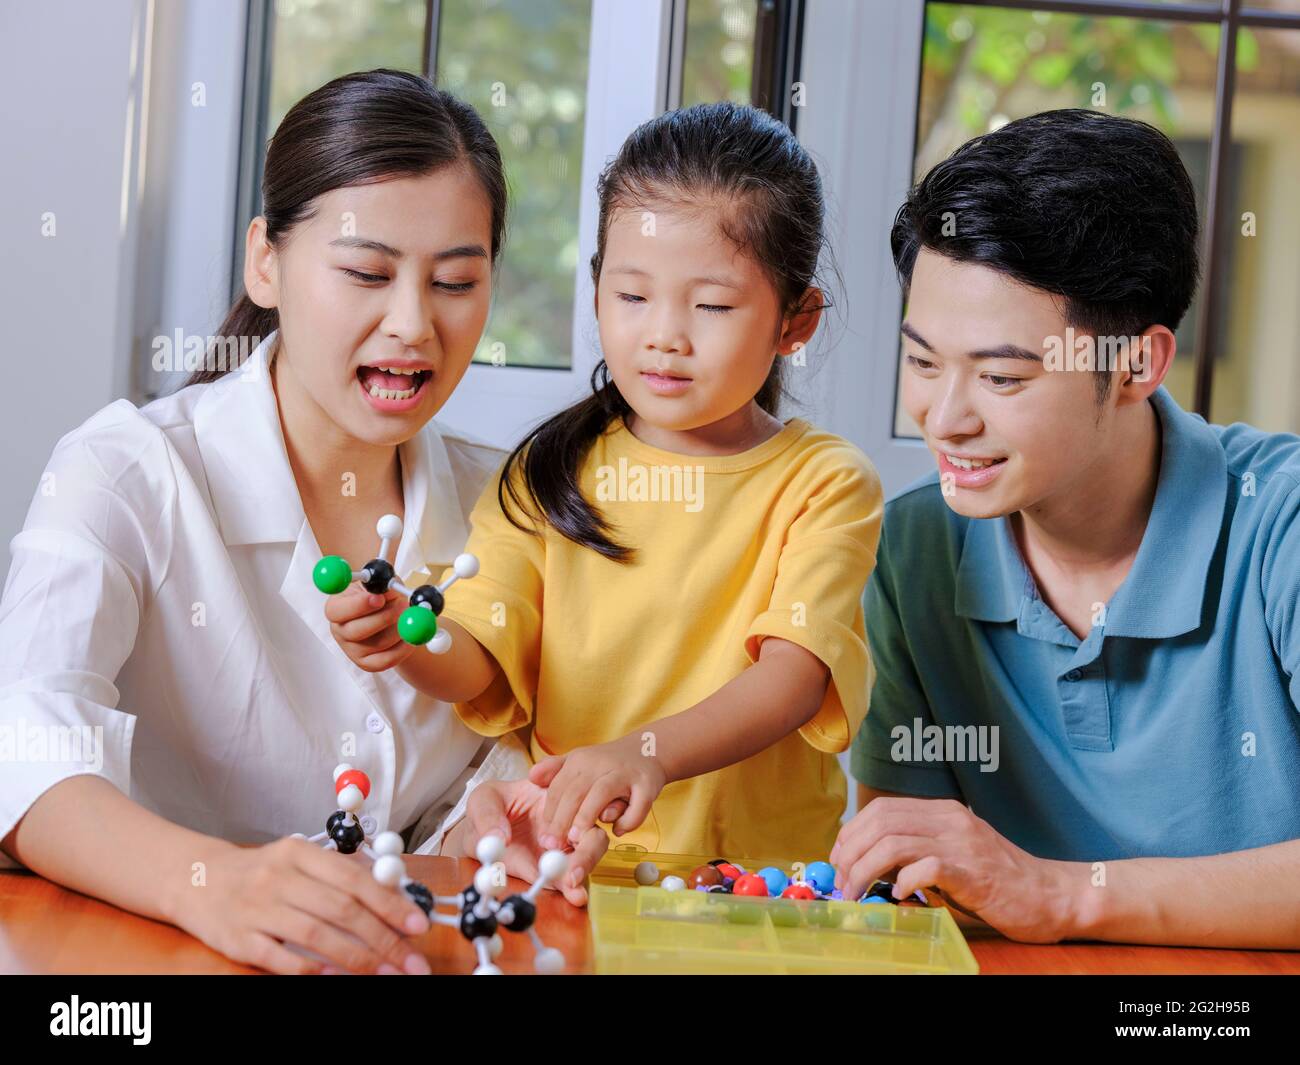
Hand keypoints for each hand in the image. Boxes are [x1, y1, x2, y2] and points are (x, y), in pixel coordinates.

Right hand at [170, 836, 432, 974]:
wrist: (196, 879)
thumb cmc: (261, 872)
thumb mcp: (300, 860)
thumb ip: (342, 874)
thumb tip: (395, 896)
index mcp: (299, 852)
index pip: (354, 878)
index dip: (390, 903)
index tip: (417, 925)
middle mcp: (278, 877)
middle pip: (341, 909)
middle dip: (383, 938)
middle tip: (411, 961)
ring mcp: (257, 909)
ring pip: (316, 934)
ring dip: (357, 957)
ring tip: (385, 972)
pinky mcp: (239, 939)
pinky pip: (281, 958)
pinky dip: (312, 968)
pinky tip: (336, 976)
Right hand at [325, 586, 415, 672]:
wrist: (394, 617)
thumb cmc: (384, 596)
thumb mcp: (382, 584)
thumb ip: (382, 584)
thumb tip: (389, 586)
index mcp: (336, 607)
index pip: (336, 611)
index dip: (358, 605)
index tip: (379, 598)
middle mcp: (339, 630)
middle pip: (355, 631)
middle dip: (384, 617)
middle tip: (404, 604)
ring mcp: (351, 650)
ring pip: (377, 644)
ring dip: (399, 629)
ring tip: (409, 616)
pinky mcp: (367, 664)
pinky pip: (387, 660)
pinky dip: (403, 647)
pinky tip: (410, 635)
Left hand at [442, 779, 609, 905]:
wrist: (479, 834)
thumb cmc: (487, 807)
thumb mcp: (483, 799)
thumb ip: (489, 814)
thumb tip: (499, 837)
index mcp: (555, 796)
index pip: (579, 799)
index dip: (582, 810)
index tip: (569, 829)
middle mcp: (566, 822)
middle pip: (591, 831)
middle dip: (588, 849)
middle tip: (573, 865)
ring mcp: (562, 848)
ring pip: (588, 856)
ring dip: (584, 868)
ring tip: (572, 883)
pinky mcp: (553, 872)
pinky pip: (567, 880)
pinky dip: (572, 888)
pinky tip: (574, 895)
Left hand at [528, 734, 666, 849]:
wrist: (649, 749)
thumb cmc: (609, 763)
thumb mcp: (579, 761)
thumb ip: (555, 770)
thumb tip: (531, 778)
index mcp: (580, 760)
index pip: (558, 788)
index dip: (549, 815)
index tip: (544, 838)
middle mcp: (601, 764)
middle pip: (575, 791)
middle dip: (562, 820)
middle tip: (555, 845)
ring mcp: (625, 773)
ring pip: (601, 793)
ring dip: (587, 817)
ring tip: (579, 839)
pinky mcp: (647, 784)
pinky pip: (637, 805)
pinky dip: (627, 821)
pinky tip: (618, 831)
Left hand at [829, 797, 1081, 942]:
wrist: (1050, 895)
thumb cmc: (998, 880)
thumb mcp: (953, 854)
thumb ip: (918, 850)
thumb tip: (869, 863)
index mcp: (943, 811)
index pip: (882, 809)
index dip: (852, 832)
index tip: (838, 858)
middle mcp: (950, 820)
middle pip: (881, 822)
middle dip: (850, 851)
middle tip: (840, 881)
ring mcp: (962, 843)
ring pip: (893, 843)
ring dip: (864, 870)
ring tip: (856, 894)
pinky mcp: (972, 872)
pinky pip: (925, 867)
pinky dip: (902, 881)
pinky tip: (896, 895)